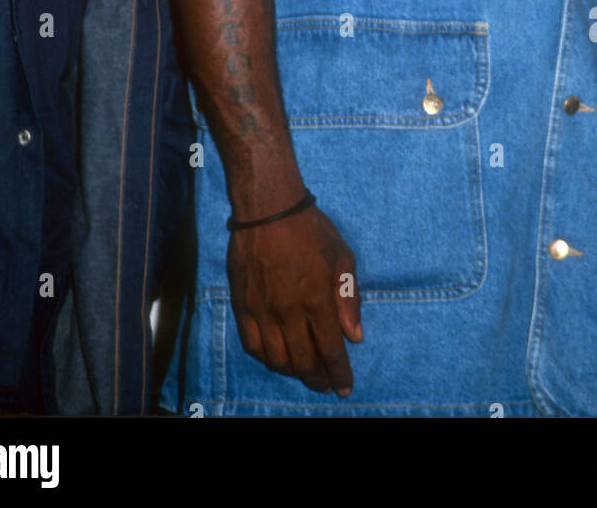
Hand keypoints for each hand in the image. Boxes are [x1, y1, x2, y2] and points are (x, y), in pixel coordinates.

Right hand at [227, 204, 361, 395]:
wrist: (268, 207)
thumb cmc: (310, 229)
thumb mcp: (342, 256)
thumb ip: (349, 298)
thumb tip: (354, 337)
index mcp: (317, 299)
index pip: (330, 350)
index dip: (338, 373)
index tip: (344, 387)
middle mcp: (288, 310)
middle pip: (303, 362)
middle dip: (317, 379)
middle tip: (325, 384)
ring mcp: (262, 310)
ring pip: (276, 360)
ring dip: (292, 372)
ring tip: (304, 372)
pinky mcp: (242, 305)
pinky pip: (252, 345)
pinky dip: (266, 359)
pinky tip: (277, 358)